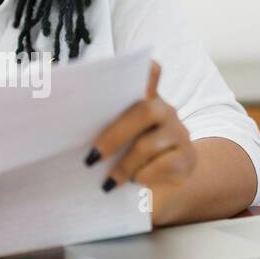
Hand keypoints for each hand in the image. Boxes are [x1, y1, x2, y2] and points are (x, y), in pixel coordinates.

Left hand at [84, 60, 196, 194]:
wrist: (161, 190)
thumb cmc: (128, 160)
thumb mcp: (115, 141)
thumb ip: (104, 127)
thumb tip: (72, 132)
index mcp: (144, 100)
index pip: (150, 73)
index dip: (142, 69)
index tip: (120, 74)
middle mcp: (164, 111)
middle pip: (144, 111)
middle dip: (114, 136)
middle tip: (91, 158)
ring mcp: (178, 133)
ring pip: (149, 144)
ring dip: (125, 165)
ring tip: (108, 182)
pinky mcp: (187, 158)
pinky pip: (165, 165)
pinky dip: (144, 175)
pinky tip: (134, 182)